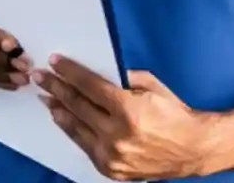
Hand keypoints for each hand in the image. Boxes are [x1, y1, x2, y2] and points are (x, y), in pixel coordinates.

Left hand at [35, 56, 221, 180]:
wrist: (193, 149)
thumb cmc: (173, 113)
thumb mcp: (151, 85)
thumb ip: (122, 78)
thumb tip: (94, 71)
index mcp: (128, 110)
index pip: (88, 86)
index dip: (69, 72)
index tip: (55, 63)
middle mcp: (116, 135)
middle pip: (77, 105)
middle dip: (56, 88)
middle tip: (40, 77)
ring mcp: (112, 155)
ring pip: (75, 128)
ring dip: (58, 109)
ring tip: (45, 96)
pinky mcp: (110, 169)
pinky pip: (84, 145)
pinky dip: (72, 129)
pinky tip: (62, 118)